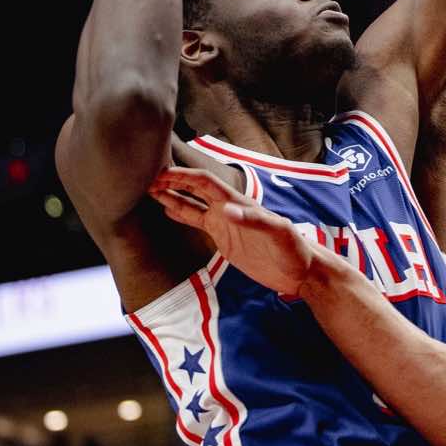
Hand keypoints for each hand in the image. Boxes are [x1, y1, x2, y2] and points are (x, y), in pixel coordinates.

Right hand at [149, 167, 320, 298]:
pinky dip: (182, 214)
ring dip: (172, 195)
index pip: (206, 183)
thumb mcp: (278, 233)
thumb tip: (226, 210)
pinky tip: (168, 209)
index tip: (160, 174)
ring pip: (193, 204)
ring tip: (149, 189)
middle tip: (144, 177)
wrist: (300, 271)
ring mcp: (225, 223)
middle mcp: (230, 209)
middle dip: (173, 181)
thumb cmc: (293, 250)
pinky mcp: (224, 238)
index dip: (184, 177)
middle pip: (195, 189)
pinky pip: (198, 221)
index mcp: (240, 204)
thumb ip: (254, 220)